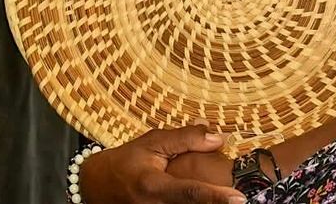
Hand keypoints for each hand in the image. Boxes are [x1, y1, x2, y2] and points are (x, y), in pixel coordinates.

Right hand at [78, 125, 244, 203]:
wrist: (96, 186)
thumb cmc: (126, 161)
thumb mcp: (152, 142)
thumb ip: (186, 139)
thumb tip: (220, 137)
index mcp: (153, 186)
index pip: (190, 192)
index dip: (215, 196)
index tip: (239, 198)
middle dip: (216, 202)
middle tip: (239, 197)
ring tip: (225, 197)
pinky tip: (210, 198)